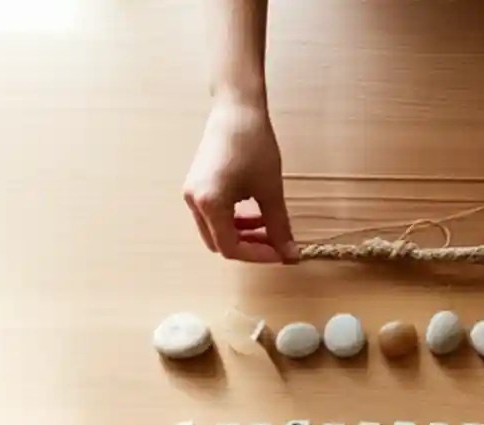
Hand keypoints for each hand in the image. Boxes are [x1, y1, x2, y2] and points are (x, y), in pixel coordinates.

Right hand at [183, 97, 296, 262]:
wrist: (237, 109)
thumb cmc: (254, 144)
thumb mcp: (270, 189)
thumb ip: (279, 226)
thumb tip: (291, 254)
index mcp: (209, 204)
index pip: (231, 248)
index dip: (258, 255)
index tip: (282, 253)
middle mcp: (194, 201)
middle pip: (220, 243)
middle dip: (249, 247)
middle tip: (277, 244)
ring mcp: (193, 193)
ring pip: (216, 230)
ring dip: (242, 234)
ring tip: (270, 227)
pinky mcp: (197, 185)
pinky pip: (213, 214)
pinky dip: (233, 220)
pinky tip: (256, 213)